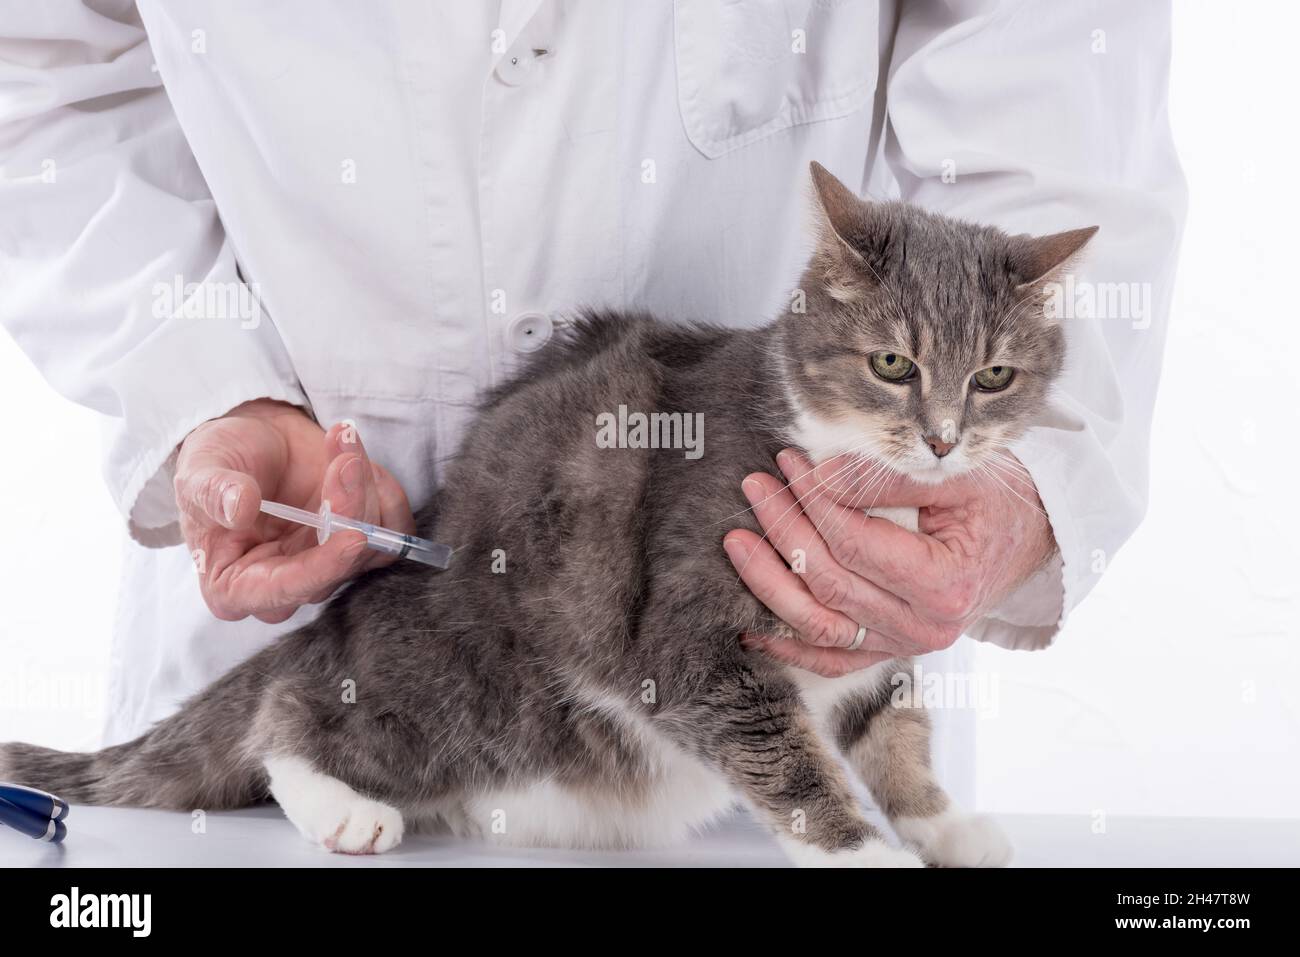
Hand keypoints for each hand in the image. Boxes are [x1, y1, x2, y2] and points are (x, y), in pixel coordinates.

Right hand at [174, 399, 414, 622]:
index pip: (284, 591)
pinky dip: (382, 486)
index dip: (322, 568)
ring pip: (373, 546)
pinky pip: (393, 527)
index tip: (353, 537)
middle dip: (349, 509)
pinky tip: (351, 452)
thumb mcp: (200, 471)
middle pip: (338, 567)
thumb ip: (214, 492)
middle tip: (344, 459)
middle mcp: (288, 584)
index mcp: (236, 586)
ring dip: (365, 487)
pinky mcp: (360, 543)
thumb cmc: (219, 463)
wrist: (256, 439)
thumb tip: (239, 509)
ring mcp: (329, 564)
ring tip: (339, 439)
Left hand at [723, 449, 1055, 677]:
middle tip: (755, 488)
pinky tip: (750, 624)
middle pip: (830, 582)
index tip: (788, 464)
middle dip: (784, 531)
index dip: (814, 502)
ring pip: (820, 627)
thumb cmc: (1000, 502)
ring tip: (736, 542)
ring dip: (770, 585)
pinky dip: (788, 646)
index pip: (855, 544)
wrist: (1033, 539)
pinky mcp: (890, 650)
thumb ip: (888, 478)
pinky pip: (831, 659)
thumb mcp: (957, 477)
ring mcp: (904, 645)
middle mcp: (923, 628)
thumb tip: (820, 475)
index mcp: (944, 585)